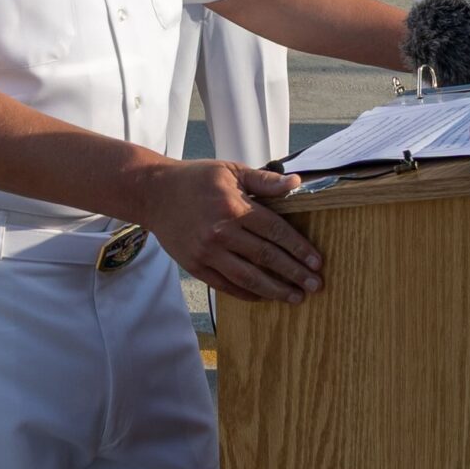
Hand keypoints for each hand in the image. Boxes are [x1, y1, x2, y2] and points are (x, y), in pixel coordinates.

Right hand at [137, 161, 321, 303]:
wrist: (152, 193)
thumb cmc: (195, 179)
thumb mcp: (230, 171)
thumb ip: (264, 180)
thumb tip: (296, 184)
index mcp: (234, 207)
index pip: (275, 231)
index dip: (299, 248)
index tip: (317, 262)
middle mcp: (221, 233)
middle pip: (266, 258)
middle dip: (294, 274)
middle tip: (314, 285)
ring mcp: (207, 252)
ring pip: (248, 277)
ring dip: (275, 290)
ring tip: (295, 297)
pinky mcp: (195, 266)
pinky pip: (226, 286)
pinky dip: (247, 293)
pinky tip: (264, 296)